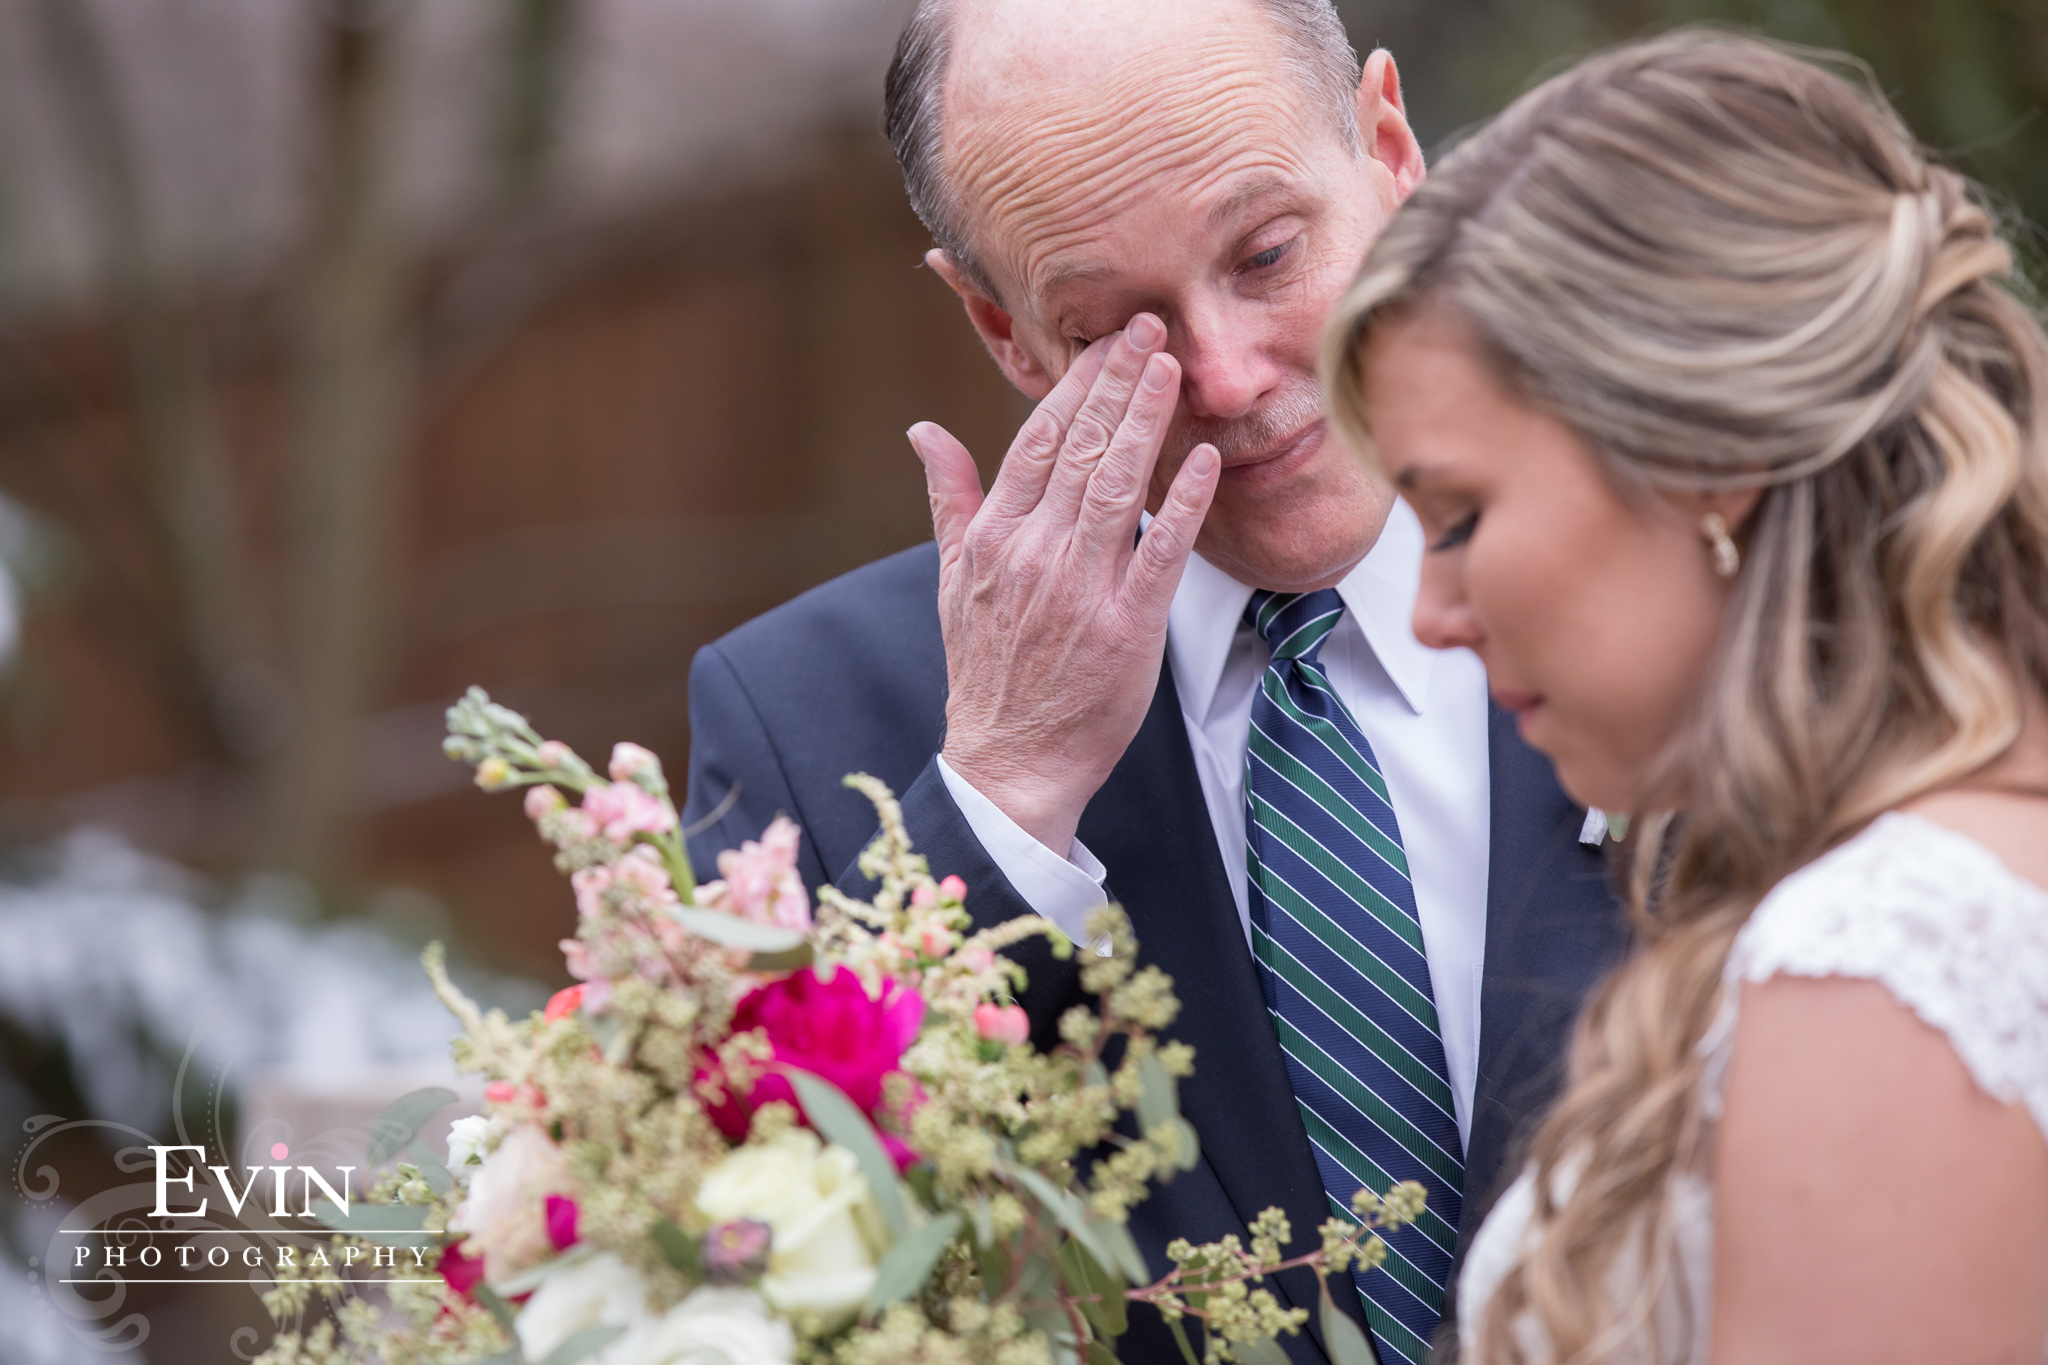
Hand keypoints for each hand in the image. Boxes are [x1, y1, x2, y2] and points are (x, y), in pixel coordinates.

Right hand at [909, 314, 1220, 853]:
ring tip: (1172, 367)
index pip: (1036, 440)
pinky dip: (1182, 502)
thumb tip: (924, 432)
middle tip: (1149, 327)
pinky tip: (1203, 458)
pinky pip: (1159, 550)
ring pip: (1117, 485)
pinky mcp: (1127, 625)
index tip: (1104, 340)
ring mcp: (1080, 588)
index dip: (1073, 384)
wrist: (1010, 758)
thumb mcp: (952, 578)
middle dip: (1117, 381)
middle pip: (1081, 448)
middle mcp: (1033, 553)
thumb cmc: (987, 668)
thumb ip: (949, 498)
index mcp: (993, 537)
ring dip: (1146, 420)